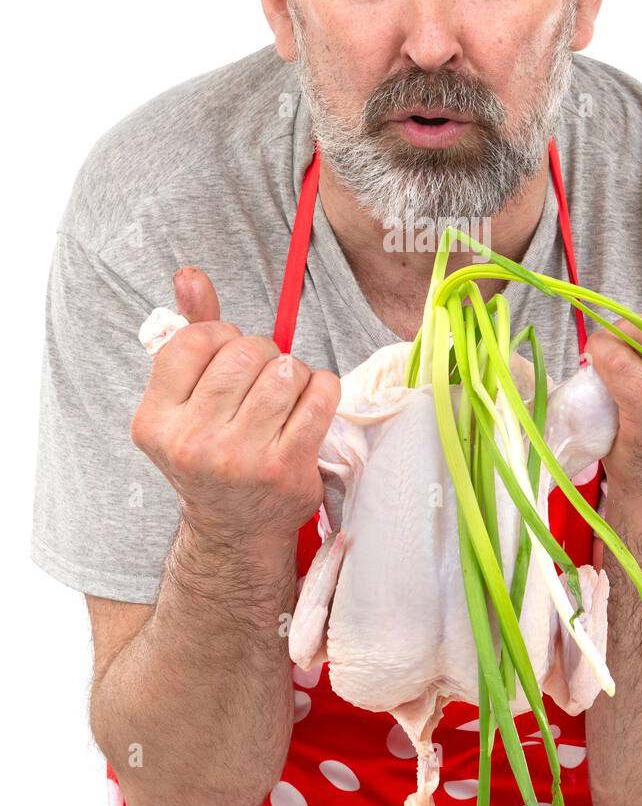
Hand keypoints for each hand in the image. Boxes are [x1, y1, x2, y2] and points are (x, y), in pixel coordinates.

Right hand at [131, 267, 340, 546]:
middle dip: (262, 353)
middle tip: (260, 379)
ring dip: (293, 372)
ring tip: (284, 395)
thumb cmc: (212, 450)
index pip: (194, 340)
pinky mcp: (286, 468)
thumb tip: (188, 274)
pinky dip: (322, 389)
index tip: (227, 361)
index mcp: (154, 421)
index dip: (221, 337)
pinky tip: (309, 406)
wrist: (235, 530)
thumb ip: (188, 332)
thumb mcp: (185, 400)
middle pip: (244, 351)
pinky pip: (320, 394)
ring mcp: (240, 459)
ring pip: (285, 369)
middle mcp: (192, 442)